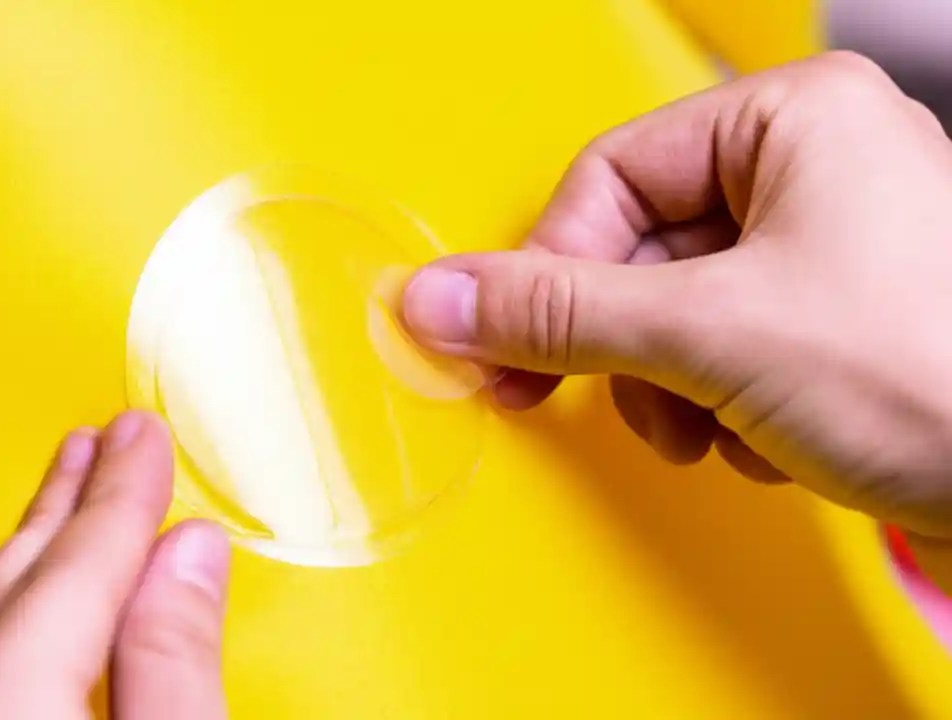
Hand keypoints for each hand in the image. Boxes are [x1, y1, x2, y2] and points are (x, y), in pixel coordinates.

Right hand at [402, 52, 951, 542]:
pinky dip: (721, 402)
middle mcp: (814, 165)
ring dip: (672, 385)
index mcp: (794, 118)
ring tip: (714, 428)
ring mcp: (830, 242)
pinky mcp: (836, 315)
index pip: (611, 174)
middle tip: (584, 394)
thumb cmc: (936, 375)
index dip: (551, 266)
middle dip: (625, 344)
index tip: (502, 339)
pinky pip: (723, 345)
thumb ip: (560, 313)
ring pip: (676, 305)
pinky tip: (763, 437)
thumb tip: (443, 300)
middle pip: (641, 246)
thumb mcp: (710, 334)